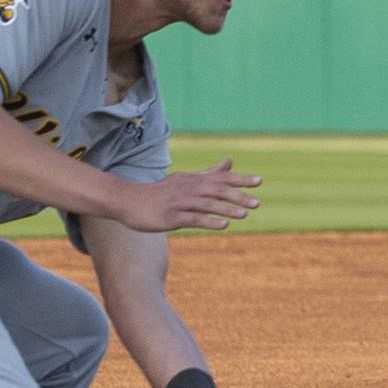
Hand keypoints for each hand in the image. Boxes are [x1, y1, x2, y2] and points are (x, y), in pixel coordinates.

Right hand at [116, 158, 260, 232]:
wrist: (128, 201)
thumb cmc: (160, 193)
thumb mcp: (185, 180)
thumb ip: (209, 173)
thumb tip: (230, 162)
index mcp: (193, 180)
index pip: (220, 177)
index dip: (239, 179)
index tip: (259, 181)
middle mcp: (188, 188)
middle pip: (217, 189)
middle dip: (238, 195)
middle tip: (257, 203)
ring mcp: (179, 202)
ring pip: (207, 204)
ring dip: (226, 209)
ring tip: (245, 214)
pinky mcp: (171, 217)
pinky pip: (193, 219)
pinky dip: (209, 221)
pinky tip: (223, 225)